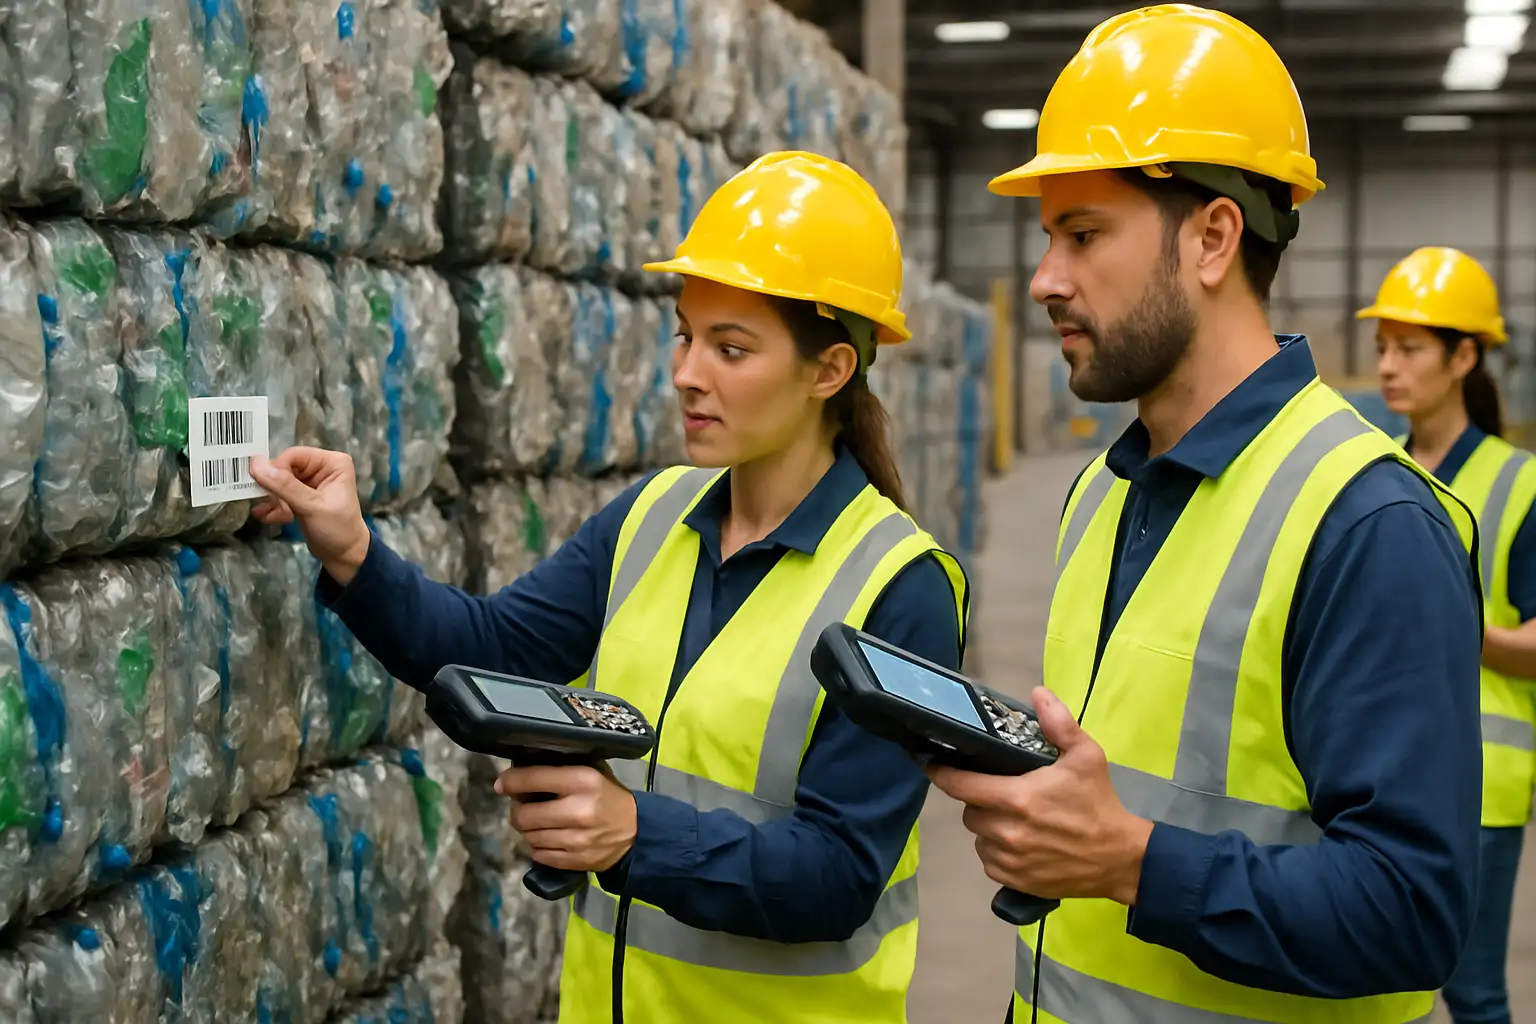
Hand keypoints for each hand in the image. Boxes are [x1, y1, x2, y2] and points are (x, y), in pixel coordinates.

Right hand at [249, 447, 370, 584]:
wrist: (344, 556)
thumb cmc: (337, 530)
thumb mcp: (312, 507)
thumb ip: (285, 487)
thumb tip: (257, 464)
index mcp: (332, 462)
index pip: (293, 455)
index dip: (276, 470)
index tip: (264, 488)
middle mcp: (321, 467)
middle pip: (284, 467)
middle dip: (273, 487)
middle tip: (267, 503)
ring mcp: (310, 482)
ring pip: (278, 482)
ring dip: (272, 499)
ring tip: (271, 514)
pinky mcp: (301, 497)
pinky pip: (280, 495)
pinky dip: (273, 507)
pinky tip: (267, 517)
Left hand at [495, 765, 637, 872]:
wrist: (637, 832)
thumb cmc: (609, 796)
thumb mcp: (593, 772)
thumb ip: (561, 770)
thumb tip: (522, 768)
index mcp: (583, 781)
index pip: (533, 778)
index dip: (511, 781)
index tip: (502, 784)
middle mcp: (578, 810)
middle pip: (524, 815)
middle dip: (517, 811)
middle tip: (521, 807)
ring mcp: (576, 839)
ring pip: (529, 837)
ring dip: (528, 830)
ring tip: (537, 822)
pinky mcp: (575, 860)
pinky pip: (539, 855)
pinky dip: (538, 847)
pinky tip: (548, 838)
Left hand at [926, 686, 1152, 905]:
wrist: (1120, 858)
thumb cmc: (1099, 804)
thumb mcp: (1086, 757)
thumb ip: (1059, 723)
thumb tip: (1038, 693)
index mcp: (1017, 798)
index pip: (961, 785)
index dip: (942, 773)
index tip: (931, 763)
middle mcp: (1006, 831)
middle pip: (969, 811)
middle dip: (980, 800)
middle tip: (1004, 793)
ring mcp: (1008, 860)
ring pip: (978, 837)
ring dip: (989, 826)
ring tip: (1014, 819)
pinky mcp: (1014, 881)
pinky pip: (989, 861)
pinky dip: (997, 851)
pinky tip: (1019, 842)